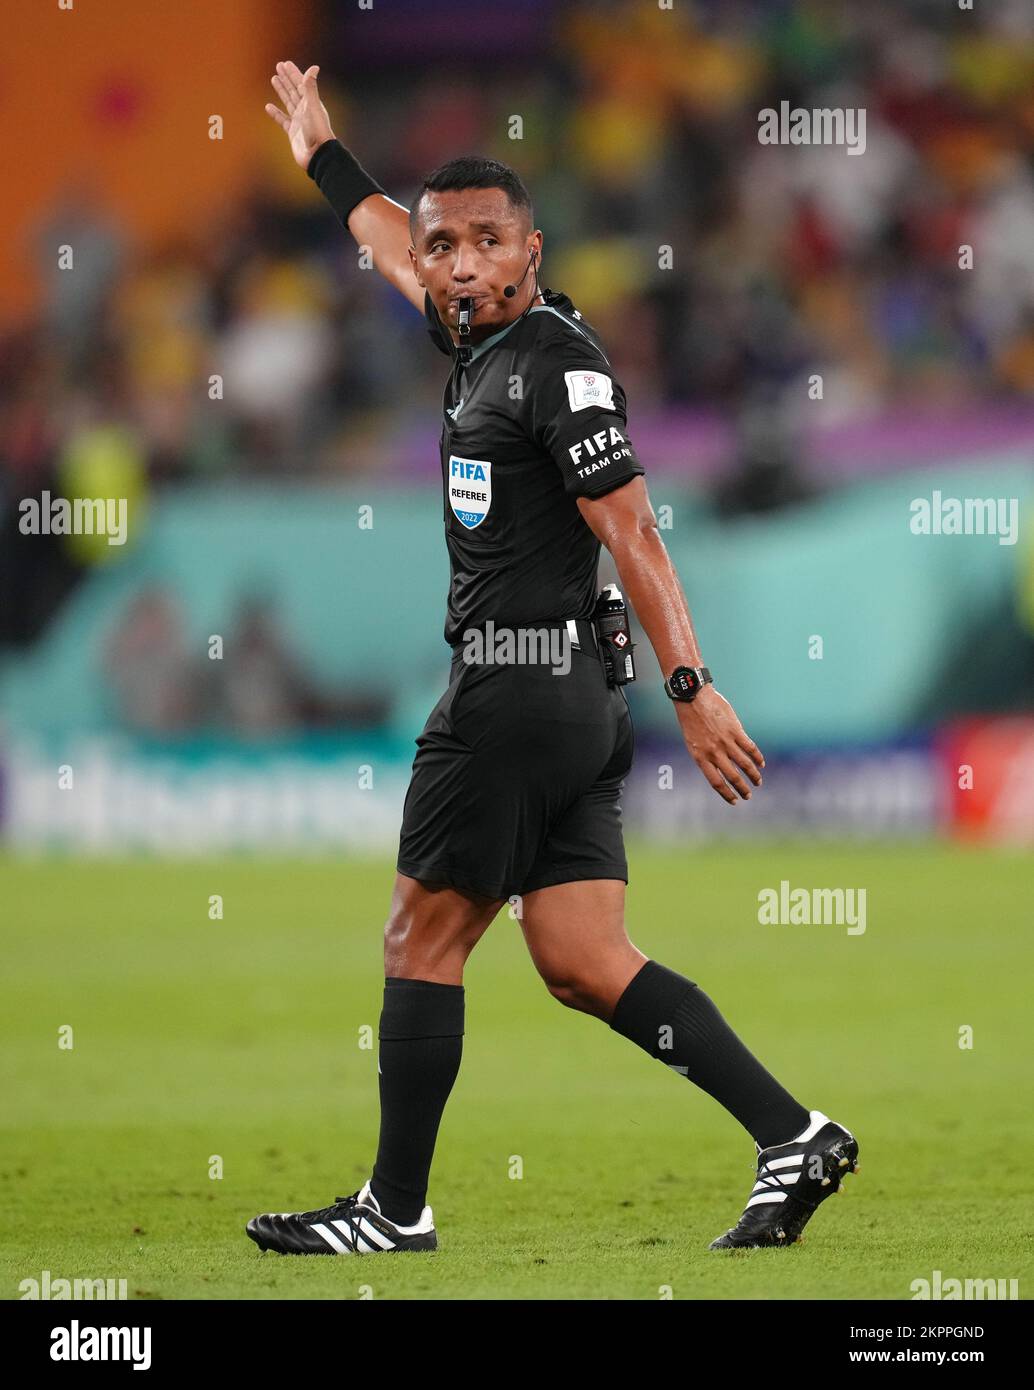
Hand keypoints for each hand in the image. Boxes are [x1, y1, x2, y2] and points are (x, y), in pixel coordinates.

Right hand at [264, 60, 334, 170]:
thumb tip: (314, 67)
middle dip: (286, 78)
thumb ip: (311, 87)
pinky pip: (282, 120)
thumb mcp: (313, 106)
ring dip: (281, 90)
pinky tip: (268, 106)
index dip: (294, 73)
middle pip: (294, 90)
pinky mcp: (292, 132)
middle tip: (279, 66)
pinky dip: (275, 113)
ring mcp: (298, 121)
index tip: (285, 63)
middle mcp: (305, 110)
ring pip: (288, 102)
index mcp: (311, 103)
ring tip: (274, 79)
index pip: (301, 84)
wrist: (317, 155)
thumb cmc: (317, 131)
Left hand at [674, 685, 764, 803]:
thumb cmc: (690, 720)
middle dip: (742, 789)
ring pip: (744, 764)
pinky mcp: (735, 731)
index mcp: (701, 757)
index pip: (716, 782)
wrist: (693, 698)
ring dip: (753, 775)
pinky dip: (757, 757)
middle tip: (748, 795)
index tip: (734, 801)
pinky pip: (750, 748)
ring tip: (758, 781)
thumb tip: (720, 767)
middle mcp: (714, 752)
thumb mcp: (693, 742)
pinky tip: (761, 764)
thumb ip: (706, 755)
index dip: (727, 794)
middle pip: (732, 777)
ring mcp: (726, 742)